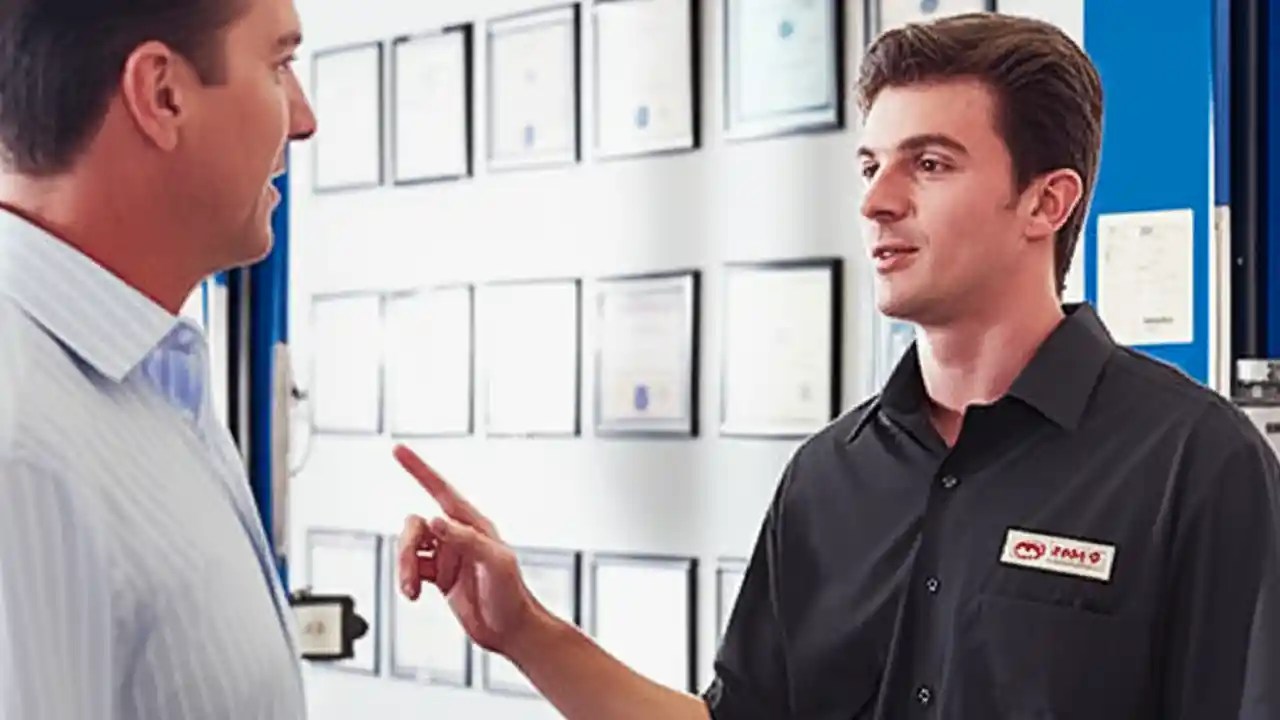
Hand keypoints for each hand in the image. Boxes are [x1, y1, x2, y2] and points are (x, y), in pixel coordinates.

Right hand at [393, 444, 539, 654]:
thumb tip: (435, 521)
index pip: (441, 490)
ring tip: (410, 590)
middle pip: (415, 527)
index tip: (398, 450)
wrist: (511, 631)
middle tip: (409, 577)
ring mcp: (447, 556)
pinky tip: (413, 593)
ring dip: (404, 568)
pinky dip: (407, 579)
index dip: (419, 470)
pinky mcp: (440, 577)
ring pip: (410, 548)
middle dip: (406, 549)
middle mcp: (458, 536)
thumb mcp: (494, 563)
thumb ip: (465, 540)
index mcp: (473, 525)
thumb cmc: (512, 595)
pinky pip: (412, 569)